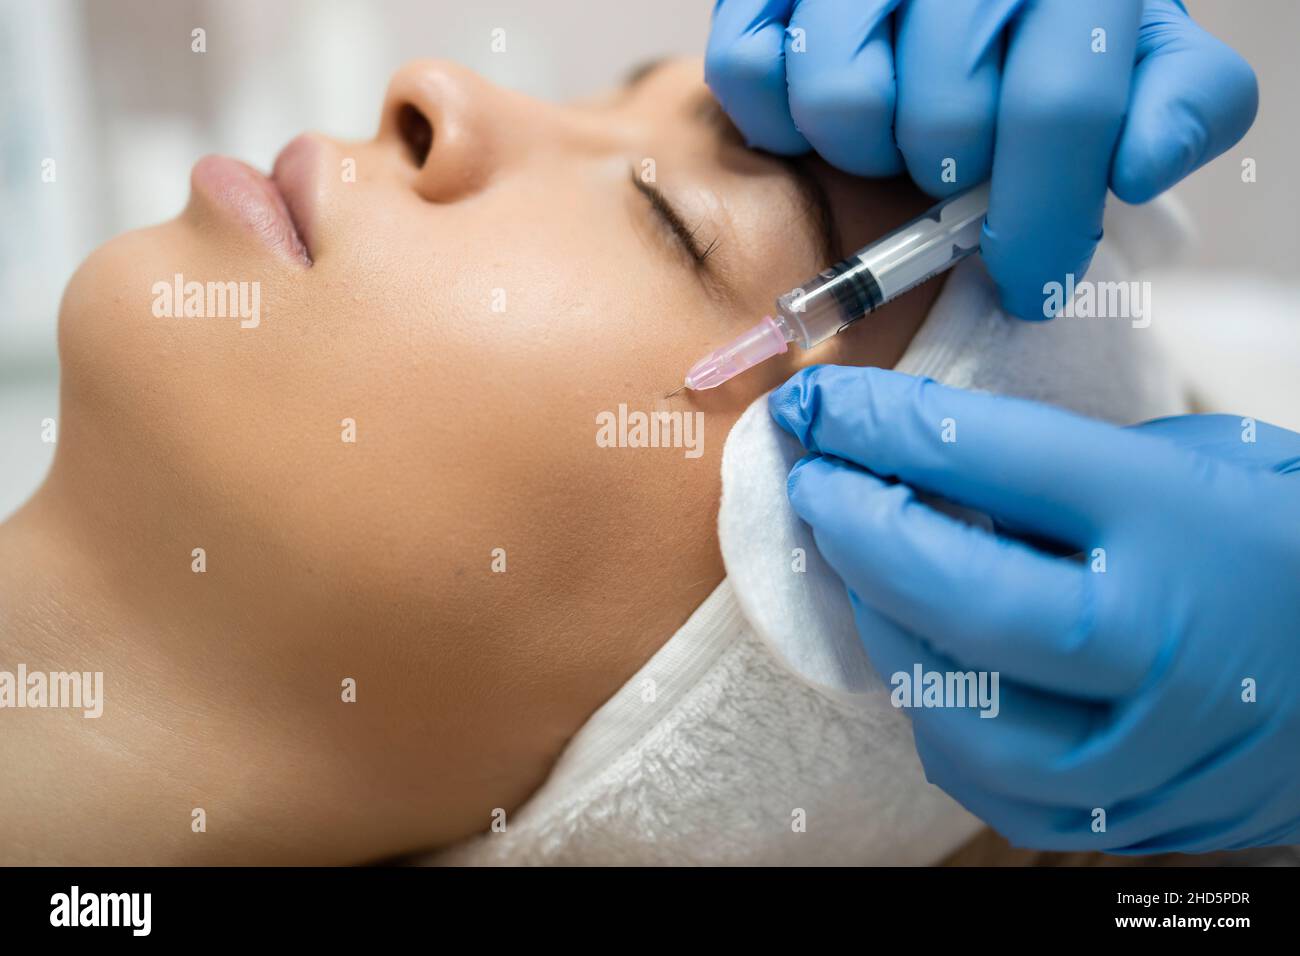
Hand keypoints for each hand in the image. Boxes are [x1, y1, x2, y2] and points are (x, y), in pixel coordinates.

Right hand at [705, 0, 1257, 318]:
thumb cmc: (1042, 26)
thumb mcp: (1137, 48)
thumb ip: (1180, 100)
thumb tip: (1138, 166)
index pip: (1058, 105)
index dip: (1044, 215)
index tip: (1030, 280)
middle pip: (943, 120)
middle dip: (950, 175)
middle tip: (952, 164)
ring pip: (840, 100)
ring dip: (865, 148)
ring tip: (890, 129)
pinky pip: (747, 72)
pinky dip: (777, 118)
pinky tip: (818, 107)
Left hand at [768, 364, 1299, 852]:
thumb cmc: (1280, 540)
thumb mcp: (1198, 462)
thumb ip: (1063, 469)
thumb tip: (911, 458)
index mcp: (1184, 523)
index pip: (998, 459)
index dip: (883, 424)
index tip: (817, 403)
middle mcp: (1165, 646)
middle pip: (962, 598)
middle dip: (861, 531)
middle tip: (815, 483)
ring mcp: (1153, 750)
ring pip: (963, 716)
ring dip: (889, 634)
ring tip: (867, 575)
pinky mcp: (1141, 817)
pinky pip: (997, 788)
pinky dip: (942, 720)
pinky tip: (930, 662)